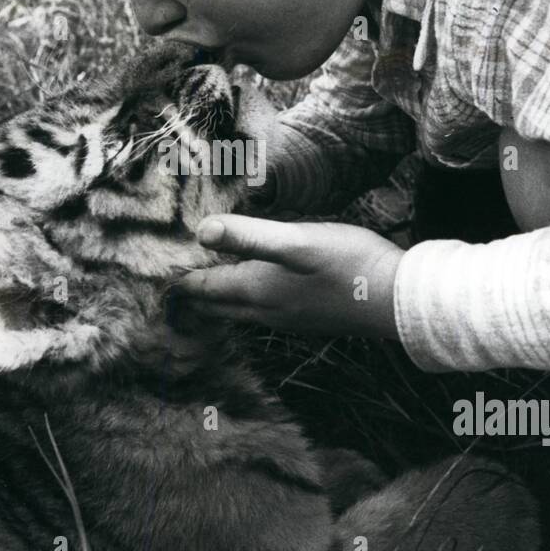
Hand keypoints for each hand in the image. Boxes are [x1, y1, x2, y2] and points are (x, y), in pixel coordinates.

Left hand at [171, 216, 403, 339]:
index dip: (176, 279)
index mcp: (256, 291)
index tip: (150, 271)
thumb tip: (201, 231)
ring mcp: (287, 319)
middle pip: (214, 306)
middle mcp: (266, 311)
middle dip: (189, 295)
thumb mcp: (298, 241)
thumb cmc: (349, 265)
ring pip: (235, 312)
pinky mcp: (306, 318)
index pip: (202, 288)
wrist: (399, 301)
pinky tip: (249, 290)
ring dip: (213, 300)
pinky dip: (240, 302)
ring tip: (197, 287)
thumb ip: (250, 236)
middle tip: (165, 283)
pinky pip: (258, 313)